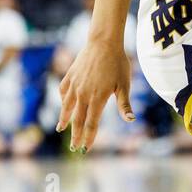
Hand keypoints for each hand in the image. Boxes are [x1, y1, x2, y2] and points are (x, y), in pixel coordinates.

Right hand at [56, 35, 133, 151]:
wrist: (103, 42)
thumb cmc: (118, 63)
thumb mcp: (124, 85)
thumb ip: (124, 104)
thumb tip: (130, 120)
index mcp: (97, 98)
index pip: (91, 123)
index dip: (88, 138)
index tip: (85, 149)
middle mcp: (83, 94)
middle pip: (78, 119)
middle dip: (76, 135)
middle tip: (74, 148)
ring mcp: (74, 85)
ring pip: (67, 107)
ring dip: (65, 119)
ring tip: (60, 129)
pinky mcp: (69, 76)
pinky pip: (64, 92)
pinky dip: (63, 101)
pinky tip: (63, 105)